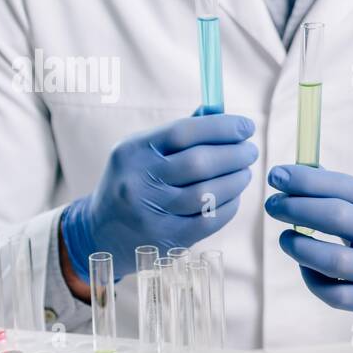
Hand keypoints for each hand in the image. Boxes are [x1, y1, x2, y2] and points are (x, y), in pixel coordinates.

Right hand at [60, 113, 257, 282]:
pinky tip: (233, 196)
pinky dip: (230, 205)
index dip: (221, 127)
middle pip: (200, 162)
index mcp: (133, 151)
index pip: (184, 132)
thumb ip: (180, 133)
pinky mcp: (167, 239)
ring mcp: (152, 213)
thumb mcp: (142, 152)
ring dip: (236, 180)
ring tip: (245, 173)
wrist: (102, 232)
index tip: (246, 126)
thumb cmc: (133, 182)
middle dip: (235, 154)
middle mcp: (139, 181)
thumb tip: (223, 113)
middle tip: (250, 152)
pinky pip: (209, 220)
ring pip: (208, 193)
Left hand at [264, 164, 352, 322]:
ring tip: (286, 238)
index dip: (303, 180)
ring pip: (332, 261)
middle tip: (273, 205)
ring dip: (300, 247)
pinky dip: (312, 280)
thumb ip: (345, 190)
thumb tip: (298, 174)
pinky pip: (334, 294)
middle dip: (295, 208)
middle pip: (334, 217)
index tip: (276, 176)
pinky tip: (305, 266)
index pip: (339, 186)